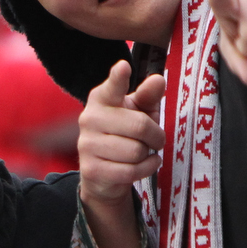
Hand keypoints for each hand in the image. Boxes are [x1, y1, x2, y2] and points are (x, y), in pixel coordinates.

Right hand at [78, 60, 165, 247]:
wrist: (103, 178)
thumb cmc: (125, 137)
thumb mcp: (137, 114)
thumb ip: (147, 97)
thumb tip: (159, 78)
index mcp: (100, 100)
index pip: (109, 87)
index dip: (118, 80)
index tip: (124, 69)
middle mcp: (89, 121)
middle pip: (138, 125)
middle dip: (154, 133)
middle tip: (156, 138)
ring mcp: (87, 147)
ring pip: (136, 149)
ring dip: (149, 153)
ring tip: (144, 154)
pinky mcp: (92, 172)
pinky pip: (133, 170)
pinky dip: (145, 169)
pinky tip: (142, 168)